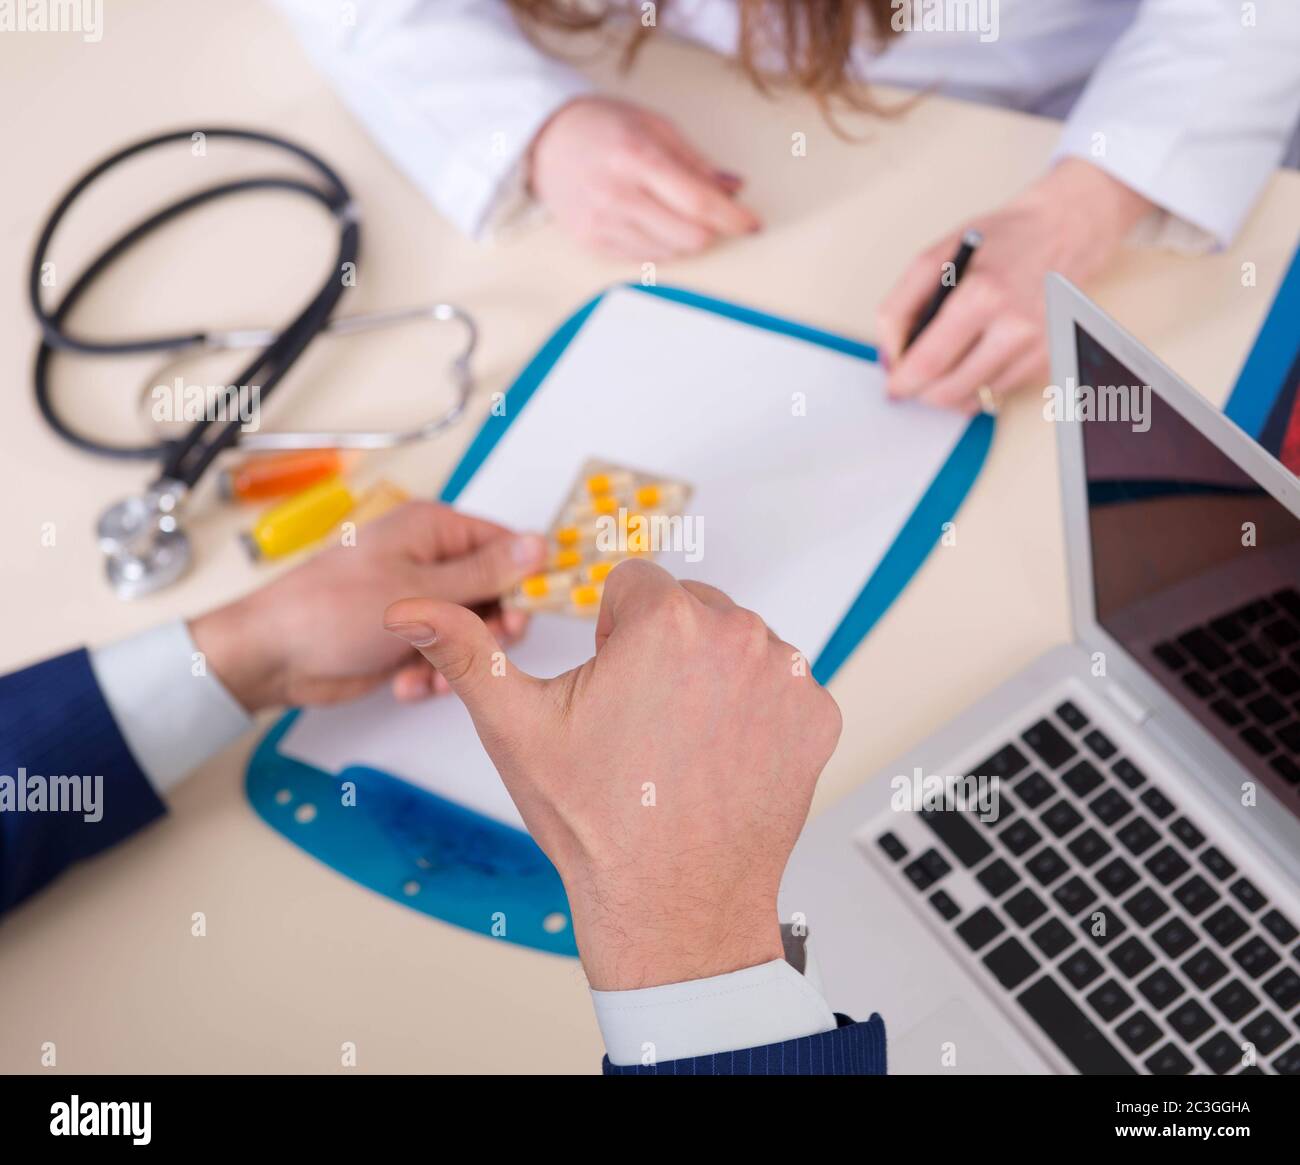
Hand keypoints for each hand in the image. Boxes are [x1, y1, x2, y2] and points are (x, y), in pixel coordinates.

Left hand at [190, 501, 545, 711]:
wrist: (273, 658)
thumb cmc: (330, 609)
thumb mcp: (421, 592)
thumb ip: (485, 572)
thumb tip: (537, 546)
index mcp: (434, 530)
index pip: (506, 546)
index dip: (524, 581)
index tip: (529, 613)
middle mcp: (430, 561)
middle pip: (496, 594)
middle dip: (491, 630)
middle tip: (484, 649)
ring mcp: (421, 602)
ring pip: (473, 632)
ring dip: (460, 660)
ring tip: (433, 674)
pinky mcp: (409, 639)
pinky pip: (446, 657)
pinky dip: (434, 674)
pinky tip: (409, 683)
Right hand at [384, 560, 841, 989]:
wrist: (670, 910)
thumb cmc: (596, 821)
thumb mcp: (516, 729)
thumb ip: (464, 652)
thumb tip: (404, 609)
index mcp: (666, 622)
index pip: (633, 585)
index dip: (611, 636)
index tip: (610, 691)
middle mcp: (740, 635)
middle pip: (689, 610)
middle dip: (662, 650)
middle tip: (641, 724)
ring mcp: (788, 678)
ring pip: (735, 644)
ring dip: (710, 676)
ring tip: (680, 745)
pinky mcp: (818, 717)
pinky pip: (779, 686)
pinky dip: (754, 712)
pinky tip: (722, 759)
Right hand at [528, 95, 760, 259]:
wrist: (543, 142)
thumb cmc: (602, 127)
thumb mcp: (654, 126)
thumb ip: (696, 162)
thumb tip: (734, 189)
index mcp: (636, 158)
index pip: (698, 202)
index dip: (732, 217)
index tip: (752, 224)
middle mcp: (617, 196)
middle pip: (690, 237)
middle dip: (710, 229)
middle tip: (709, 213)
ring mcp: (602, 224)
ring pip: (671, 253)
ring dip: (685, 238)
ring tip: (670, 210)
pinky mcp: (593, 244)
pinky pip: (646, 259)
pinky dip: (660, 245)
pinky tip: (650, 221)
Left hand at [876, 159, 1153, 411]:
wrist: (1061, 231)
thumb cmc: (998, 241)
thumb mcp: (935, 257)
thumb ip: (900, 308)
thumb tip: (890, 357)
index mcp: (982, 297)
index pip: (928, 363)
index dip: (902, 381)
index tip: (892, 384)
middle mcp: (1015, 327)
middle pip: (948, 392)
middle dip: (920, 391)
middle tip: (911, 378)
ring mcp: (1035, 348)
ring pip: (971, 399)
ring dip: (947, 391)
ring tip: (942, 364)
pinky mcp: (1048, 360)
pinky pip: (997, 393)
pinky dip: (976, 384)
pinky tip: (972, 359)